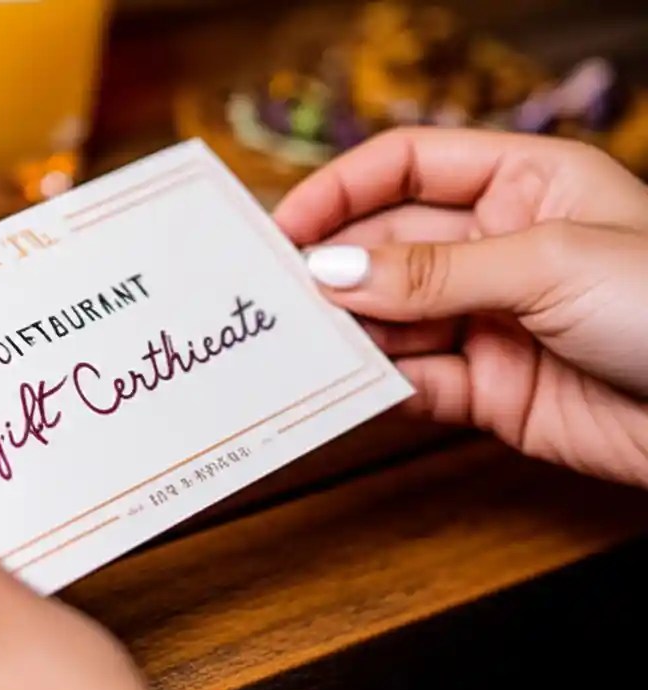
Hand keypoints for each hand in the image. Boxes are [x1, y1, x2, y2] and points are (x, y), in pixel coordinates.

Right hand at [274, 128, 647, 485]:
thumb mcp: (547, 263)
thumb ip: (432, 271)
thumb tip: (334, 270)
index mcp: (523, 184)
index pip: (406, 168)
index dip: (340, 190)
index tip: (284, 227)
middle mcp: (498, 248)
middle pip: (389, 246)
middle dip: (334, 267)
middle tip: (272, 295)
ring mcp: (491, 320)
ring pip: (393, 318)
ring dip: (348, 331)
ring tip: (294, 343)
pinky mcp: (491, 390)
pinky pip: (416, 381)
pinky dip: (379, 385)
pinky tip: (347, 385)